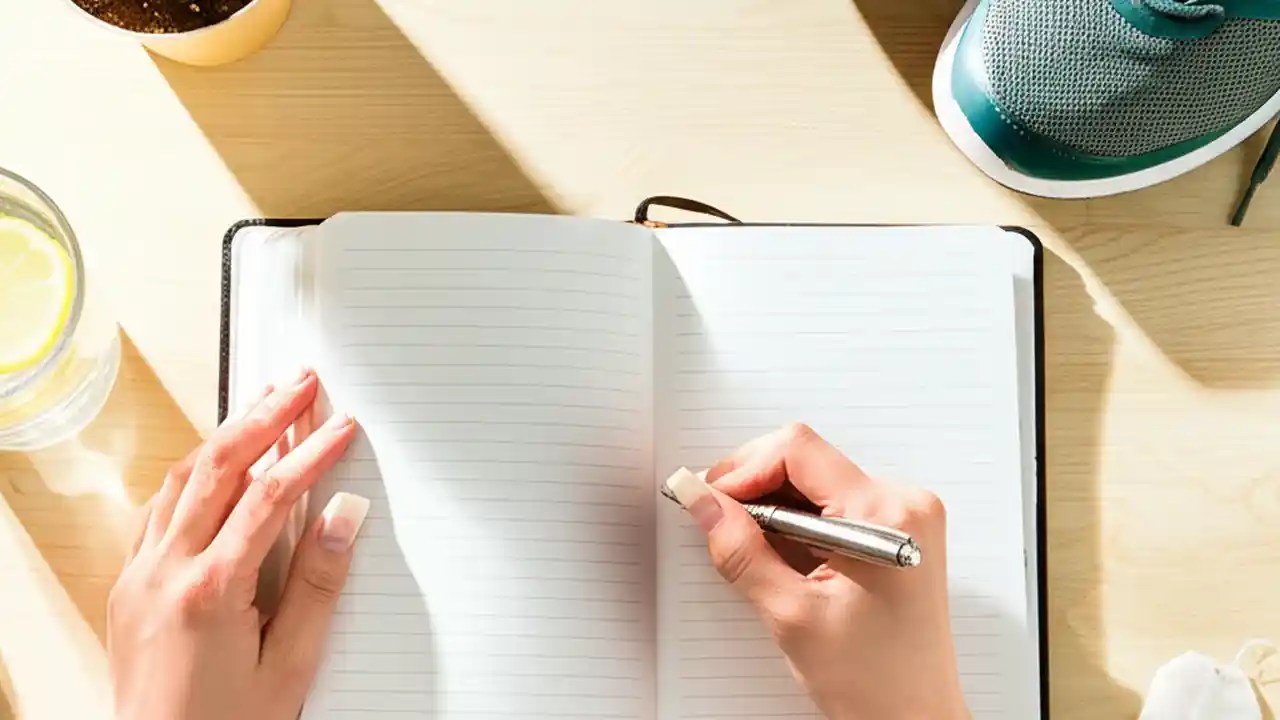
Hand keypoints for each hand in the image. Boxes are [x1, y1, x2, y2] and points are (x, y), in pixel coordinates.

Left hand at [109, 369, 367, 719]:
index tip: (343, 427)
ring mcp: (139, 575)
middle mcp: (165, 572)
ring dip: (226, 435)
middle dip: (264, 416)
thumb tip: (343, 516)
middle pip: (219, 468)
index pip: (270, 498)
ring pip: (181, 480)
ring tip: (263, 404)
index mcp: (211, 590)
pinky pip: (156, 511)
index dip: (311, 455)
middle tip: (300, 383)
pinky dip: (191, 474)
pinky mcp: (128, 586)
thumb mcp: (290, 667)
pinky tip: (214, 463)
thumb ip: (318, 586)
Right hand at [674, 423, 968, 719]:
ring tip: (753, 548)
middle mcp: (903, 504)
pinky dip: (798, 519)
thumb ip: (739, 550)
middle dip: (755, 485)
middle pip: (807, 459)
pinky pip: (834, 501)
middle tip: (718, 519)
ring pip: (816, 480)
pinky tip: (782, 553)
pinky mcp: (896, 530)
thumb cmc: (875, 682)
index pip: (798, 451)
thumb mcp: (791, 615)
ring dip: (774, 505)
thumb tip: (702, 502)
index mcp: (885, 516)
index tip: (711, 498)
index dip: (744, 469)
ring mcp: (904, 516)